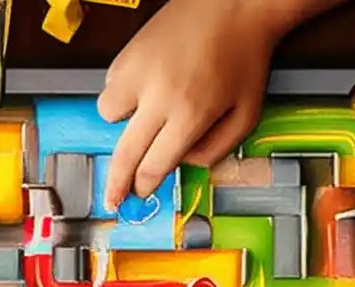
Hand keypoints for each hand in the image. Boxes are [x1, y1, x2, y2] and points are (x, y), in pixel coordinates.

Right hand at [98, 0, 284, 208]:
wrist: (234, 6)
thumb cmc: (244, 58)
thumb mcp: (246, 114)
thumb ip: (217, 148)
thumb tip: (184, 163)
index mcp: (190, 114)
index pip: (156, 164)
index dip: (146, 184)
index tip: (140, 193)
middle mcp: (159, 96)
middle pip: (125, 153)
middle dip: (116, 182)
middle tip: (113, 199)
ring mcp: (138, 72)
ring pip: (108, 114)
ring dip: (121, 123)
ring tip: (143, 115)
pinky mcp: (127, 53)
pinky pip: (111, 85)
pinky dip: (123, 92)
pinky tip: (147, 86)